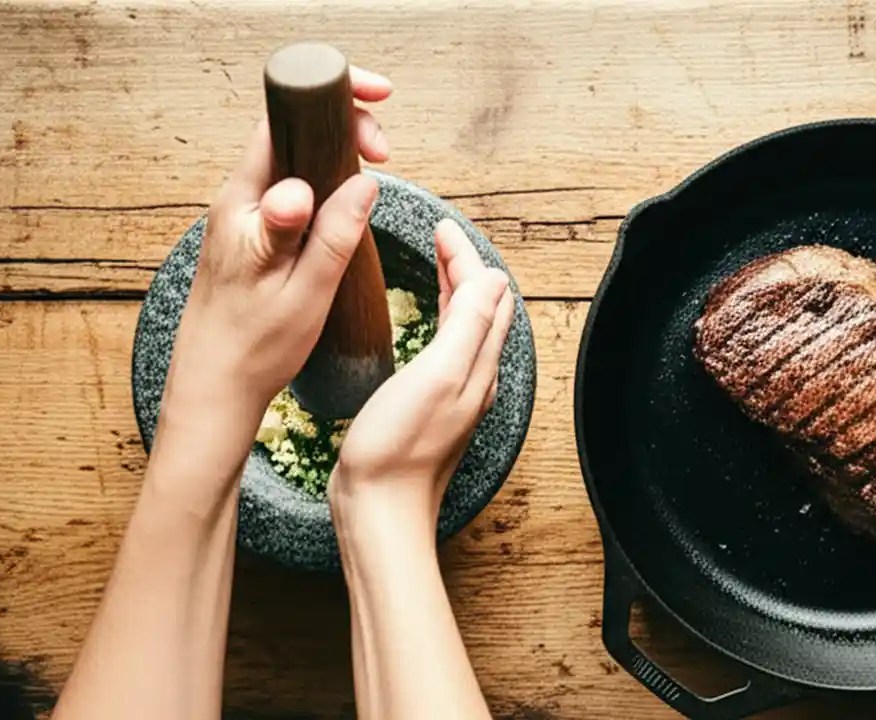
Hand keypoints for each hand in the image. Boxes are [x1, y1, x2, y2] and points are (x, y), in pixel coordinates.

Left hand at [164, 67, 393, 420]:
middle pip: (291, 131)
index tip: (378, 102)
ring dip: (336, 155)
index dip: (333, 99)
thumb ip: (331, 234)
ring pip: (292, 161)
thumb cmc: (252, 349)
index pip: (286, 117)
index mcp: (246, 203)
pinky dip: (324, 183)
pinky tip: (346, 204)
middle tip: (386, 153)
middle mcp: (237, 200)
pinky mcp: (252, 235)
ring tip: (374, 170)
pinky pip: (291, 190)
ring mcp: (243, 217)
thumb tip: (360, 181)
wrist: (211, 389)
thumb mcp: (304, 292)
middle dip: (343, 125)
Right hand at [329, 219, 514, 528]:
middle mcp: (475, 377)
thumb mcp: (437, 375)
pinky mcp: (432, 409)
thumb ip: (469, 325)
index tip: (440, 227)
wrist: (380, 511)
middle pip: (482, 307)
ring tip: (438, 263)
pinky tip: (427, 320)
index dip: (465, 255)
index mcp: (479, 364)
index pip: (486, 294)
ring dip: (457, 289)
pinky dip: (442, 318)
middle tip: (438, 237)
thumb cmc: (399, 447)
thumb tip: (495, 278)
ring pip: (467, 327)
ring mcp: (455, 394)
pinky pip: (448, 348)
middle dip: (465, 266)